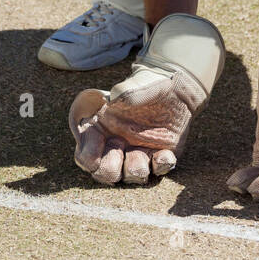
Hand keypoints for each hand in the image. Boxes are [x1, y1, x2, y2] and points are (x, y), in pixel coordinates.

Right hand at [69, 13, 224, 184]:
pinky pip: (158, 169)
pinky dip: (161, 165)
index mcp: (101, 128)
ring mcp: (137, 152)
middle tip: (119, 148)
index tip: (97, 152)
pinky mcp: (158, 155)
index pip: (84, 155)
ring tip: (143, 154)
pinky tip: (165, 155)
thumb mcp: (136, 84)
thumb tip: (115, 97)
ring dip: (134, 169)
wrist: (173, 88)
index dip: (89, 157)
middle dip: (109, 169)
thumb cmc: (146, 84)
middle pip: (103, 172)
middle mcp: (116, 145)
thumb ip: (125, 91)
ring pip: (129, 175)